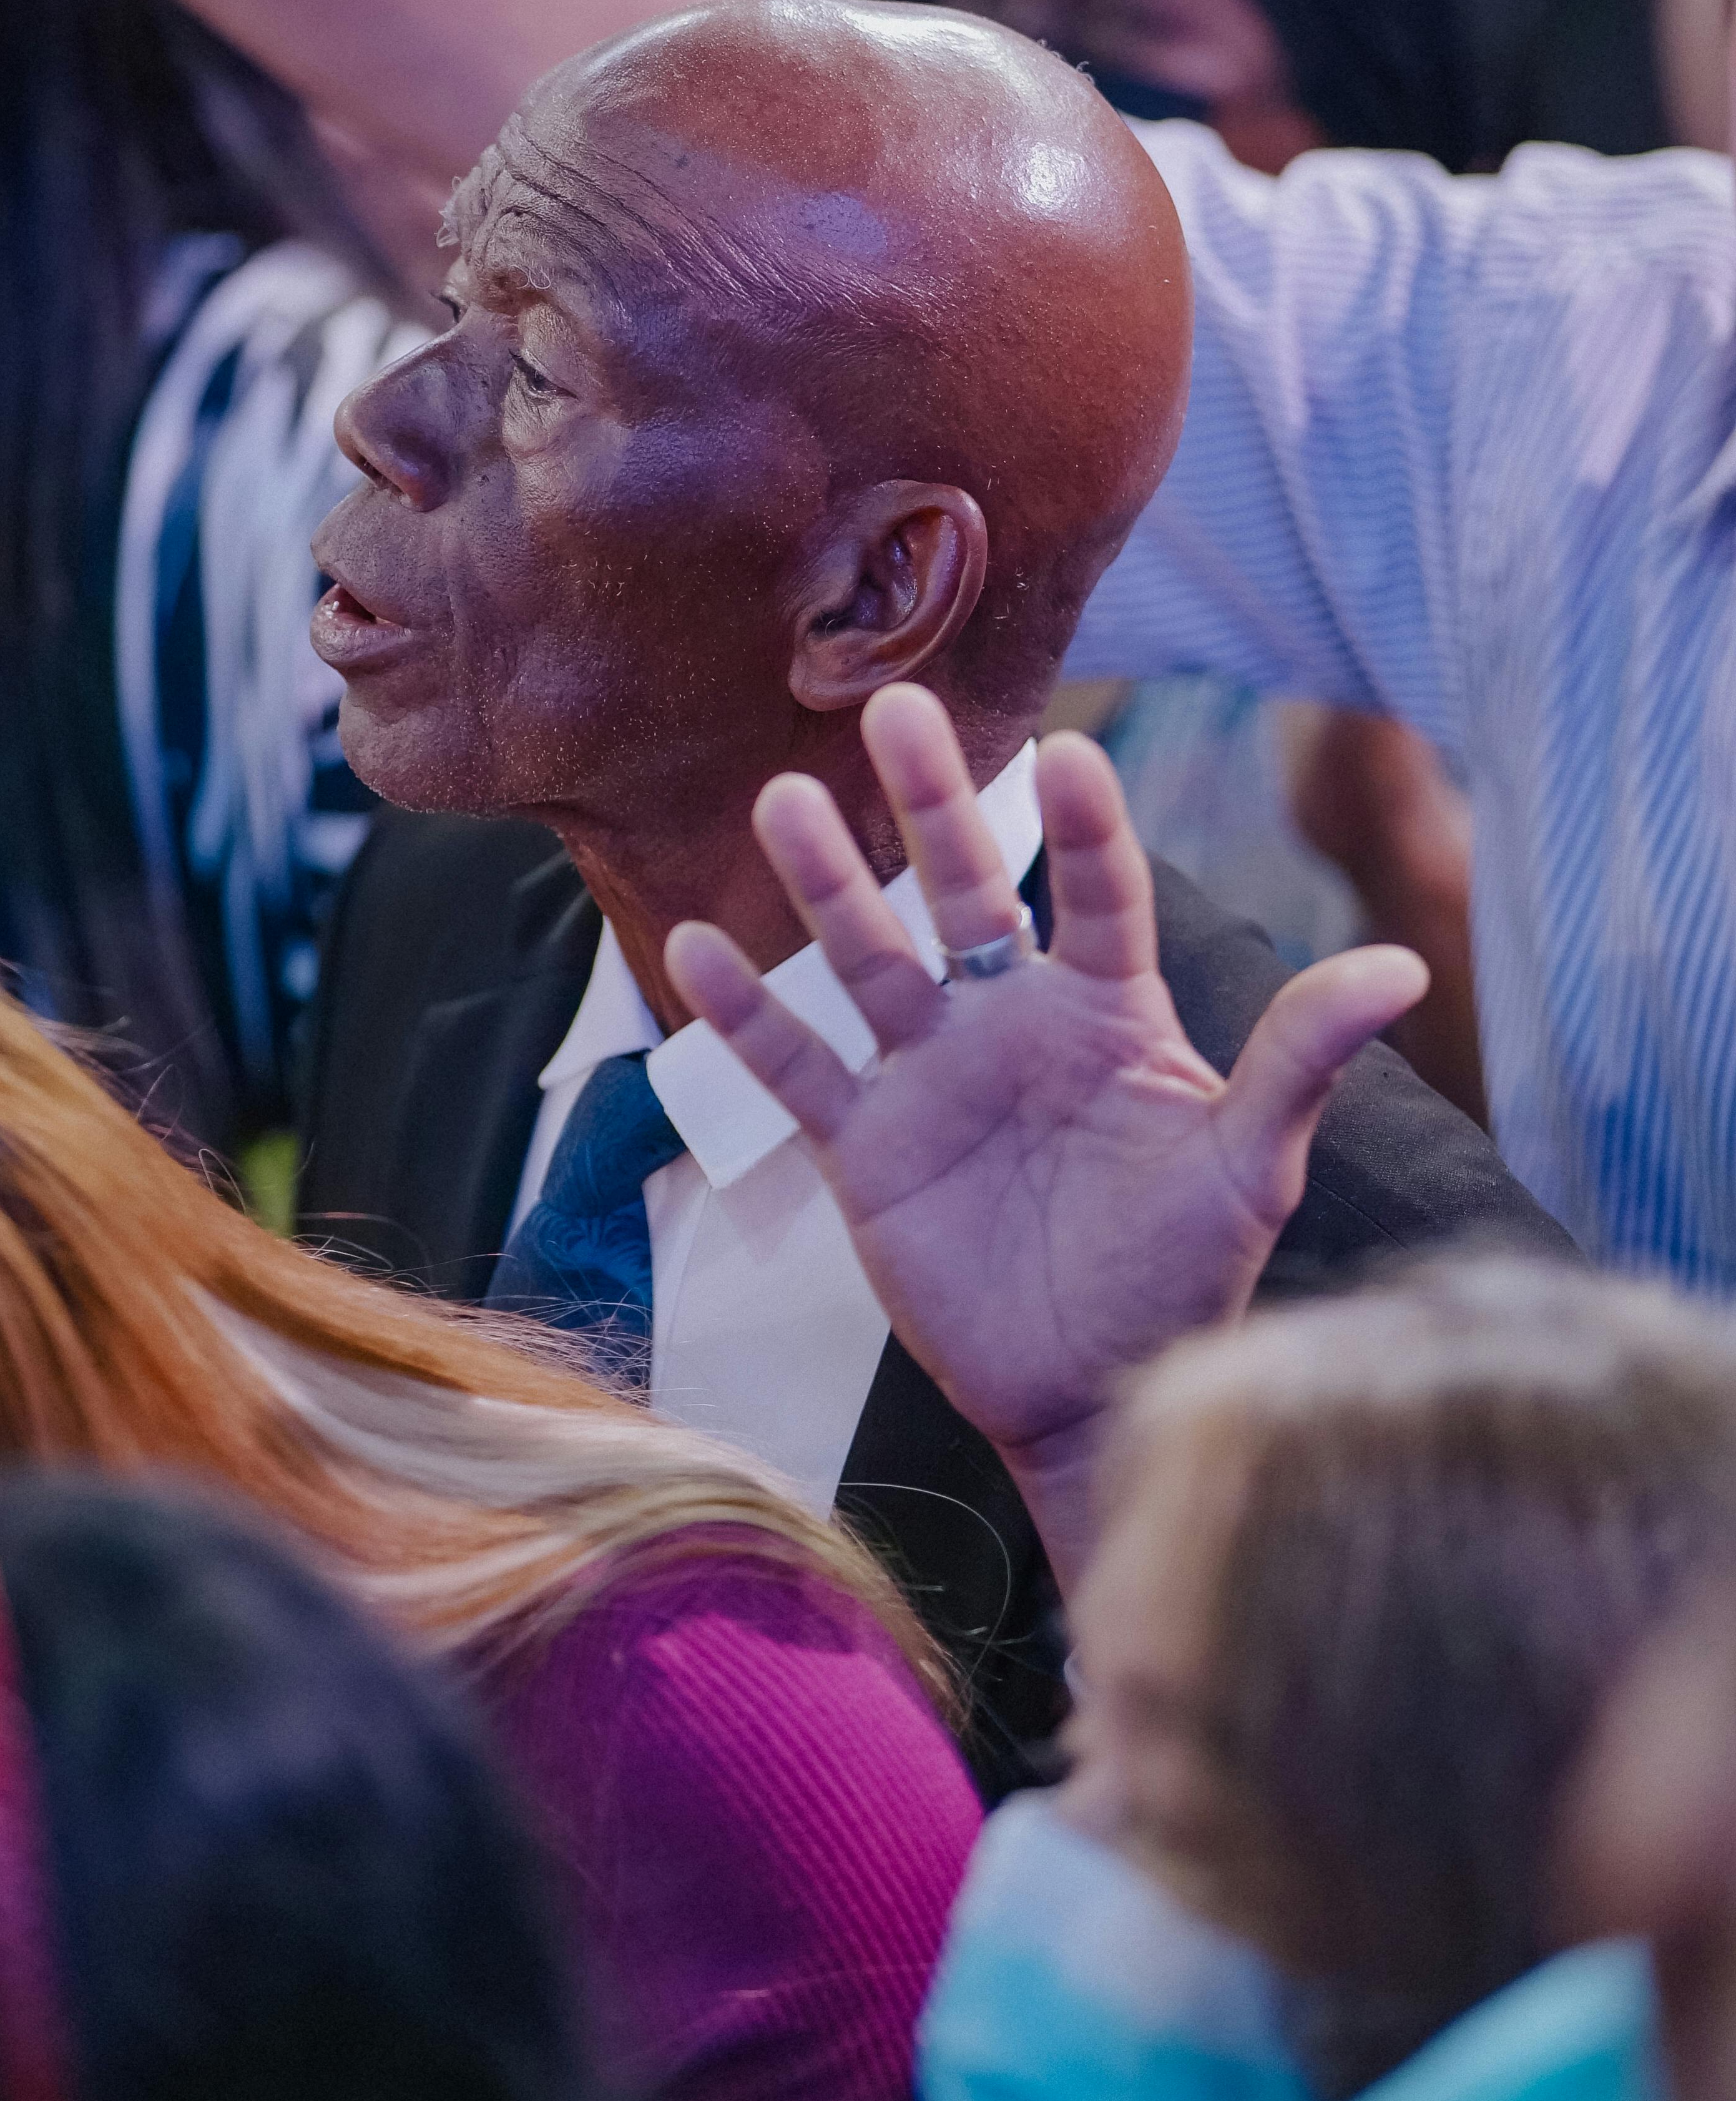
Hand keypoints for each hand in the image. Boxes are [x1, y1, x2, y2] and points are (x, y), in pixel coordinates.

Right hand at [663, 685, 1422, 1567]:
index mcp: (1104, 1011)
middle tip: (896, 706)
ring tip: (784, 802)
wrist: (1097, 1394)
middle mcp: (1009, 1021)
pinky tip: (696, 949)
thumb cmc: (1182, 1275)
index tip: (1068, 754)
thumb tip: (1403, 964)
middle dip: (930, 801)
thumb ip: (1301, 1059)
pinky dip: (746, 1013)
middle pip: (962, 888)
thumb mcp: (1248, 1164)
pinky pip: (797, 1067)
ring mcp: (929, 1076)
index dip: (1081, 827)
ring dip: (827, 881)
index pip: (1092, 892)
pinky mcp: (865, 1144)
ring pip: (868, 956)